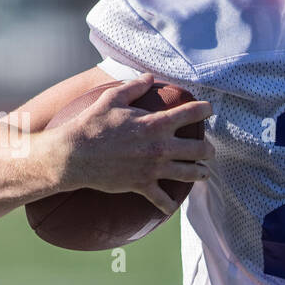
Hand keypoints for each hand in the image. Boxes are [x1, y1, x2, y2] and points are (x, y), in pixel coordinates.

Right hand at [53, 73, 215, 213]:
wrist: (73, 155)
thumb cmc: (91, 124)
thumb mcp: (112, 98)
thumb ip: (134, 87)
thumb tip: (149, 76)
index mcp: (155, 124)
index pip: (190, 113)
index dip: (205, 110)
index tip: (210, 110)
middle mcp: (160, 147)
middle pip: (199, 149)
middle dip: (208, 149)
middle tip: (210, 150)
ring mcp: (153, 168)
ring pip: (189, 173)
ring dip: (200, 173)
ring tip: (204, 173)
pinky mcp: (142, 185)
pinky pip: (162, 200)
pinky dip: (168, 205)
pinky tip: (172, 207)